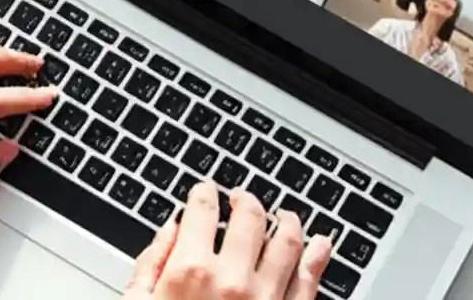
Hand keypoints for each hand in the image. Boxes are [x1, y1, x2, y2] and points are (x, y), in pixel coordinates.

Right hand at [123, 183, 332, 299]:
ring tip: (284, 215)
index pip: (203, 209)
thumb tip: (170, 231)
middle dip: (246, 200)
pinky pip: (313, 278)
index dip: (204, 193)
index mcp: (190, 273)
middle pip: (250, 216)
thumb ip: (151, 265)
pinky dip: (320, 255)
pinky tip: (321, 244)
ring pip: (289, 240)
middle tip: (242, 198)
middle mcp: (233, 281)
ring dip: (288, 220)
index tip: (206, 192)